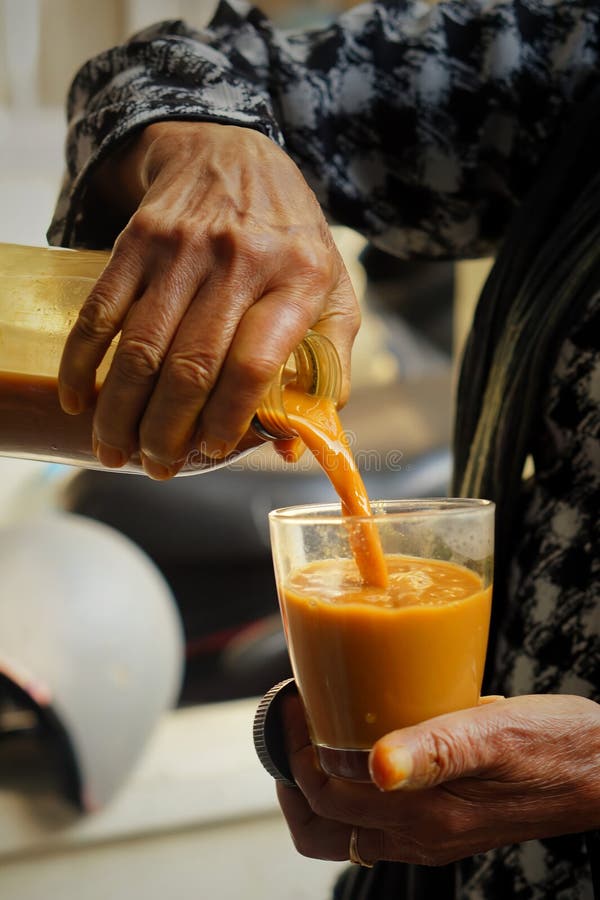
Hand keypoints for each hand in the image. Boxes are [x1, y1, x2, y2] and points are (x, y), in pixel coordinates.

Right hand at [58, 121, 359, 477]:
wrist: (235, 155)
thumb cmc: (291, 240)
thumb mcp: (334, 293)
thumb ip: (328, 368)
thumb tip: (294, 444)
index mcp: (297, 279)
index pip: (254, 363)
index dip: (228, 418)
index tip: (212, 452)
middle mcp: (238, 261)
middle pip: (191, 365)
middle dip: (167, 430)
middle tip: (158, 466)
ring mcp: (182, 248)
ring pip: (141, 346)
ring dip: (121, 409)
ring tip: (113, 450)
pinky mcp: (138, 241)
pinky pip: (101, 310)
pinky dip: (82, 360)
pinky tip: (77, 398)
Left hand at [276, 692, 599, 865]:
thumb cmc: (556, 744)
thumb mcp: (493, 732)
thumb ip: (434, 750)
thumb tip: (376, 766)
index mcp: (425, 813)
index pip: (326, 796)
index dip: (296, 754)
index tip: (294, 706)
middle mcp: (422, 834)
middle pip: (325, 826)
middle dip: (294, 779)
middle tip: (293, 727)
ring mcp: (434, 835)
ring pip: (348, 832)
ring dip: (319, 792)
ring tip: (317, 739)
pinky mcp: (448, 824)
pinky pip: (381, 825)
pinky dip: (355, 796)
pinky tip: (366, 751)